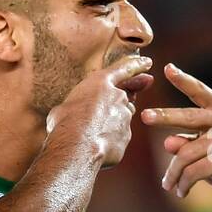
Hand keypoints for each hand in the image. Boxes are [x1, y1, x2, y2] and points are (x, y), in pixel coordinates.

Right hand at [45, 54, 153, 168]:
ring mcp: (125, 118)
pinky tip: (94, 146)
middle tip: (99, 114)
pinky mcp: (126, 137)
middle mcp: (118, 97)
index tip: (147, 62)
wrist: (76, 148)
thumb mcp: (64, 107)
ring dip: (110, 124)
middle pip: (122, 98)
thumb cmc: (65, 124)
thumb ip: (77, 105)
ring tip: (90, 134)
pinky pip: (119, 137)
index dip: (136, 64)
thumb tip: (72, 113)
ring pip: (121, 119)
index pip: (123, 69)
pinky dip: (110, 140)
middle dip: (116, 104)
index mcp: (101, 83)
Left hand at [140, 64, 211, 211]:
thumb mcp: (205, 150)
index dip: (184, 80)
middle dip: (164, 116)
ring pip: (183, 154)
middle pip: (188, 116)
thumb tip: (167, 143)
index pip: (200, 93)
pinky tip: (180, 191)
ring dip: (172, 174)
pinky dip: (182, 184)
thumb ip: (186, 142)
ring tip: (168, 185)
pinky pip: (191, 172)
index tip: (167, 68)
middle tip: (144, 116)